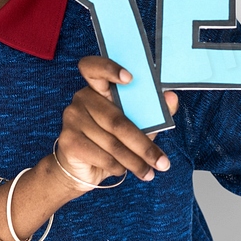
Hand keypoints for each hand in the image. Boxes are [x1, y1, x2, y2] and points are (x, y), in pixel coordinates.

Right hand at [54, 57, 179, 190]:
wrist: (82, 169)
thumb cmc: (111, 141)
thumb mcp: (137, 125)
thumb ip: (154, 111)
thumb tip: (171, 97)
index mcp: (98, 88)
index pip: (95, 67)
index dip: (110, 68)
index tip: (130, 78)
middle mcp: (82, 99)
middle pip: (116, 120)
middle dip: (142, 145)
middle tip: (162, 162)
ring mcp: (72, 119)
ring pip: (112, 143)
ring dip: (134, 162)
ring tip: (149, 173)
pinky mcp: (68, 140)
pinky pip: (101, 156)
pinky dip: (117, 167)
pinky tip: (122, 170)